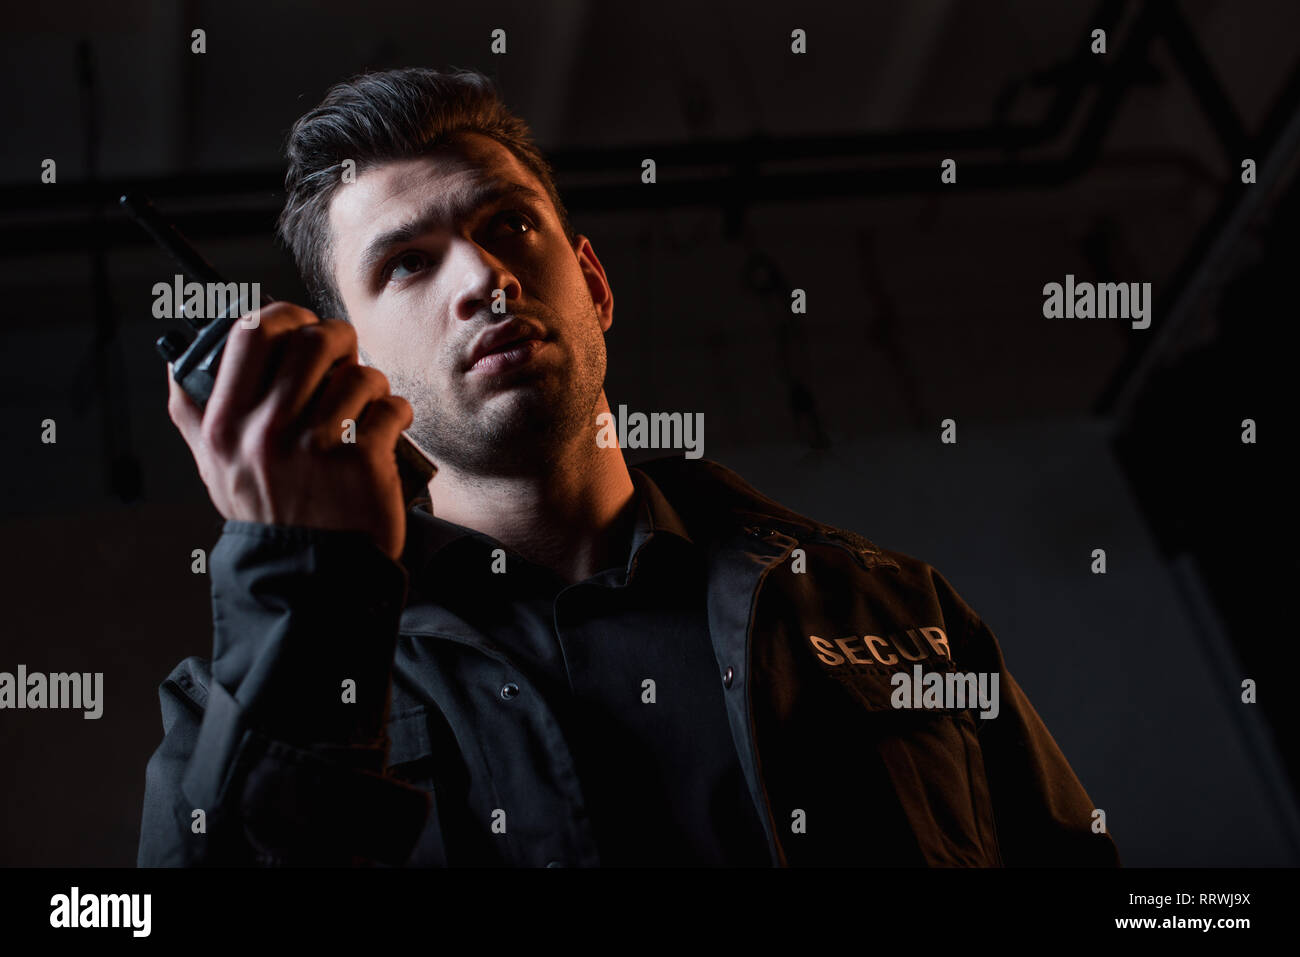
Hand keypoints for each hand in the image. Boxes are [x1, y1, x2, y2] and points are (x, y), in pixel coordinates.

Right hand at [166, 302, 411, 559]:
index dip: (284, 315)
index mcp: (225, 425)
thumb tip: (177, 356)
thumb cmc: (269, 515)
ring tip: (368, 404)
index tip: (300, 325)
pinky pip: (391, 408)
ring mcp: (315, 447)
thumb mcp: (214, 468)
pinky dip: (396, 413)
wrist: (310, 576)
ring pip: (360, 374)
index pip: (252, 333)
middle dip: (339, 339)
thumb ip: (194, 413)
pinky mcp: (361, 463)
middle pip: (313, 341)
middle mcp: (266, 432)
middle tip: (346, 355)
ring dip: (372, 383)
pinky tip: (387, 430)